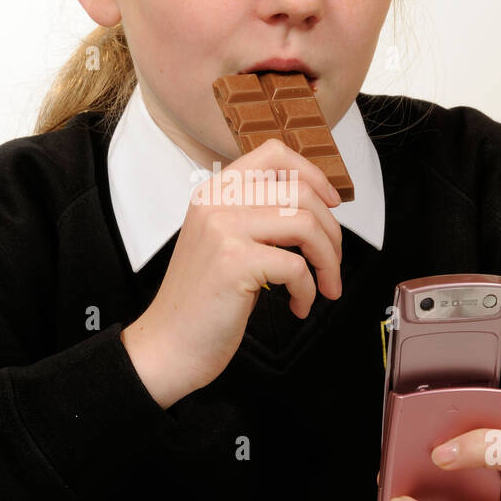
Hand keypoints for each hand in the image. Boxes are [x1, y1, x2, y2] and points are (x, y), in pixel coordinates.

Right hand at [121, 137, 342, 406]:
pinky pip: (296, 266)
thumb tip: (317, 208)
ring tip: (324, 286)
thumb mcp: (225, 243)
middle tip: (332, 264)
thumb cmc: (202, 302)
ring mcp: (223, 229)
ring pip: (305, 225)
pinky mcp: (234, 262)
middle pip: (300, 192)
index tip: (332, 204)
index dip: (314, 175)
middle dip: (331, 232)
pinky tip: (297, 306)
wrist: (168, 345)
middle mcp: (216, 202)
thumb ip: (257, 217)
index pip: (274, 154)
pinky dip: (308, 291)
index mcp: (215, 192)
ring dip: (328, 261)